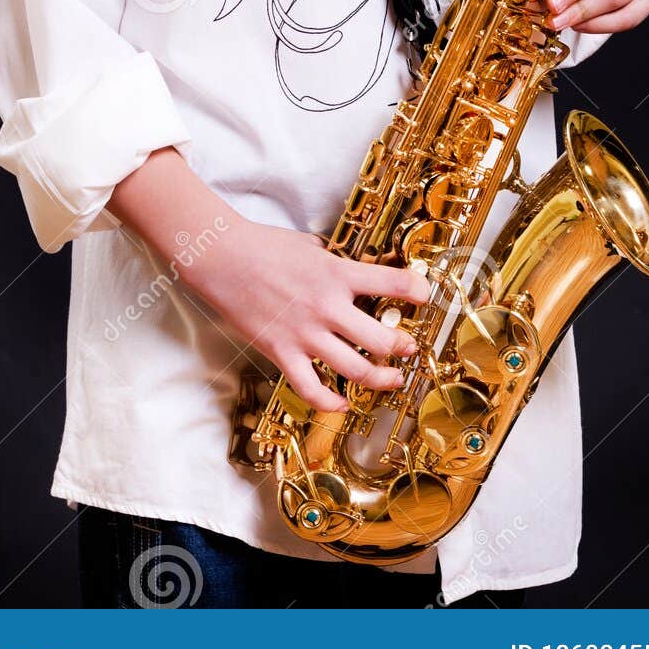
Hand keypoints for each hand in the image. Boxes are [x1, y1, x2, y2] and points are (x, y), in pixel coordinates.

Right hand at [182, 219, 430, 413]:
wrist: (222, 258)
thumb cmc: (263, 246)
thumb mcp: (310, 246)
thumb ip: (334, 263)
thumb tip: (351, 271)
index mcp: (337, 274)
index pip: (392, 283)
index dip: (416, 291)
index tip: (426, 297)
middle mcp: (327, 306)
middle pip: (381, 340)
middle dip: (404, 348)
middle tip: (410, 348)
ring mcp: (305, 333)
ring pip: (355, 369)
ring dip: (380, 378)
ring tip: (391, 379)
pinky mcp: (282, 352)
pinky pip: (311, 388)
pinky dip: (330, 401)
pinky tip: (341, 402)